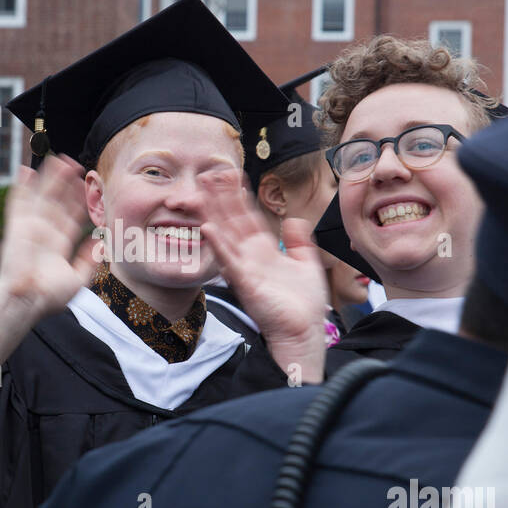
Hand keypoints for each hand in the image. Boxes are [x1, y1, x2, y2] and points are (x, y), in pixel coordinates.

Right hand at [0, 155, 98, 322]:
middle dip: (66, 183)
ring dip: (49, 179)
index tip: (88, 185)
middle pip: (58, 202)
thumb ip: (90, 259)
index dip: (79, 200)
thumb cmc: (49, 297)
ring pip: (41, 197)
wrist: (26, 302)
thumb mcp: (79, 279)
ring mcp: (30, 228)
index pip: (71, 216)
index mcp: (58, 244)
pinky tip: (26, 171)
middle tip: (76, 164)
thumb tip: (100, 241)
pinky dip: (21, 187)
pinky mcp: (17, 227)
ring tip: (59, 160)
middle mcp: (45, 233)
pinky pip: (18, 203)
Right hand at [200, 170, 326, 381]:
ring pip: (225, 236)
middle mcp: (250, 256)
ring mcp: (245, 269)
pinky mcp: (245, 283)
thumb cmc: (303, 304)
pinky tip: (208, 228)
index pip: (248, 217)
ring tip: (201, 194)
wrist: (303, 332)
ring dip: (213, 214)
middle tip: (208, 175)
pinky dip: (218, 245)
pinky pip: (229, 261)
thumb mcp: (307, 264)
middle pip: (231, 221)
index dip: (239, 197)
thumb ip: (299, 241)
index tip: (231, 176)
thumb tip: (294, 219)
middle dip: (220, 198)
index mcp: (264, 250)